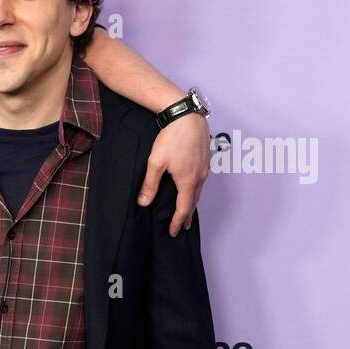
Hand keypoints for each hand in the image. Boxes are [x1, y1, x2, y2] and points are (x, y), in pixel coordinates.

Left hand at [139, 111, 210, 236]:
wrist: (187, 116)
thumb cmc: (171, 138)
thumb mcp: (156, 162)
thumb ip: (150, 184)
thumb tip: (143, 203)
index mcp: (187, 181)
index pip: (183, 208)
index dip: (178, 222)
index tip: (174, 232)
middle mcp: (200, 176)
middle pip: (193, 201)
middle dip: (187, 215)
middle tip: (183, 226)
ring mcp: (205, 167)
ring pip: (199, 190)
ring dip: (192, 202)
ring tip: (187, 210)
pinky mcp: (206, 158)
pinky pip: (201, 179)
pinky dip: (196, 189)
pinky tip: (191, 187)